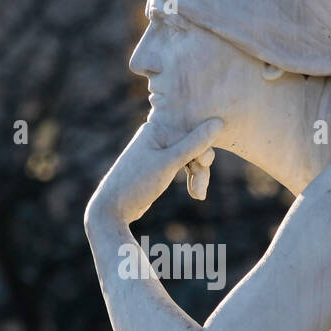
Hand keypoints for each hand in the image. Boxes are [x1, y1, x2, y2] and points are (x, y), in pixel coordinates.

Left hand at [86, 117, 223, 225]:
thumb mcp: (169, 163)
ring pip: (191, 156)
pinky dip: (191, 177)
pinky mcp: (160, 164)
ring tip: (199, 194)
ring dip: (198, 174)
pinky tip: (196, 193)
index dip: (203, 150)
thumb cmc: (137, 184)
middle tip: (200, 188)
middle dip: (200, 166)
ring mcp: (158, 150)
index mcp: (157, 128)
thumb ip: (194, 144)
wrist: (111, 208)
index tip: (204, 167)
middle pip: (193, 144)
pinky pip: (183, 164)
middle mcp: (157, 135)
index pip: (192, 132)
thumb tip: (218, 122)